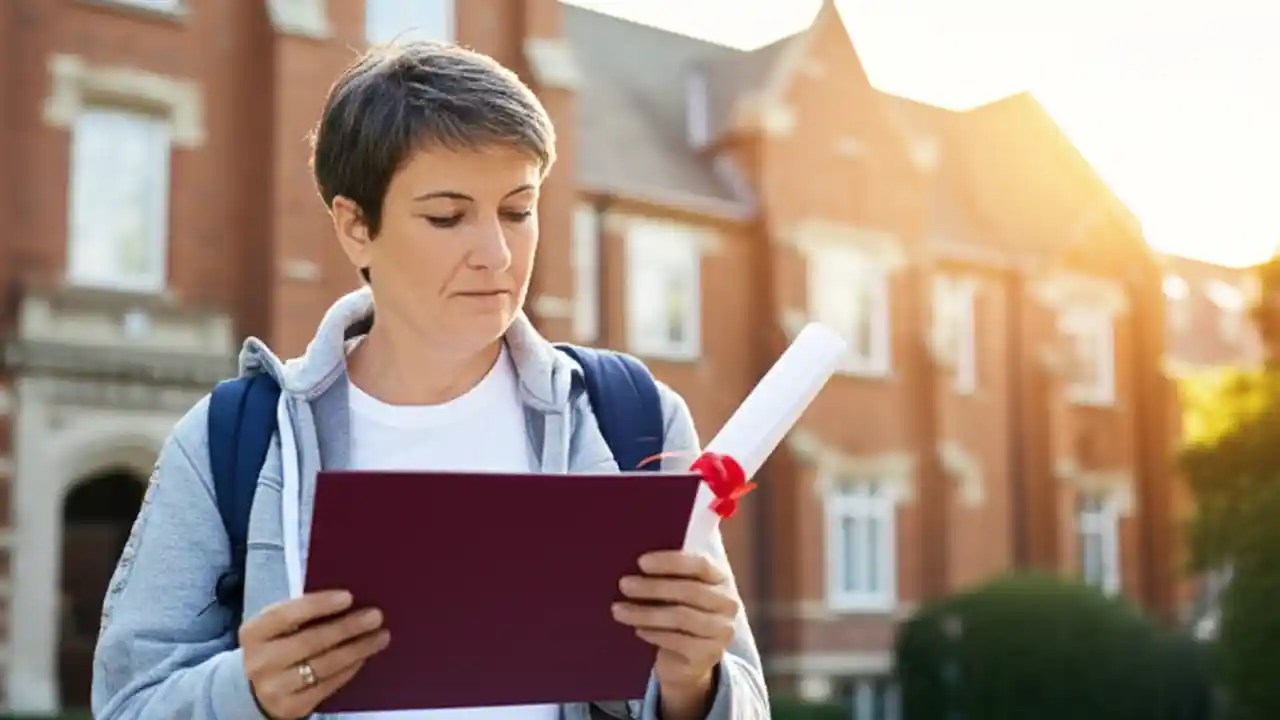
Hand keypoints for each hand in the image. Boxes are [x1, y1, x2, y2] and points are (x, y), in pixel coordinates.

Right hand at [240, 590, 389, 719]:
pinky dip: (349, 669)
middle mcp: (260, 662)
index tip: (348, 597)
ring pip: (323, 666)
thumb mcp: (275, 627)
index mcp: (253, 632)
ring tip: (380, 637)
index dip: (318, 605)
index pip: (286, 615)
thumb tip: (347, 600)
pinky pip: (328, 685)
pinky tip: (363, 656)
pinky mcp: (291, 707)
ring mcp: (274, 688)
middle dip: (347, 628)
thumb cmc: (275, 645)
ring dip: (357, 649)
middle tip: (375, 616)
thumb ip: (300, 613)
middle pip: (310, 642)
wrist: (254, 690)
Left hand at [612, 551, 739, 718]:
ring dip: (646, 612)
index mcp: (721, 580)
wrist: (688, 661)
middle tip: (624, 584)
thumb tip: (635, 563)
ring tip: (619, 610)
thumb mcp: (677, 593)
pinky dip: (653, 633)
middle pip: (689, 591)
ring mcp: (722, 631)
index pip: (700, 565)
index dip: (671, 562)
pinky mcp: (709, 654)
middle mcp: (728, 604)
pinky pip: (677, 641)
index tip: (641, 562)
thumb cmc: (678, 615)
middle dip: (653, 587)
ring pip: (681, 617)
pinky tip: (637, 629)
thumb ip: (667, 576)